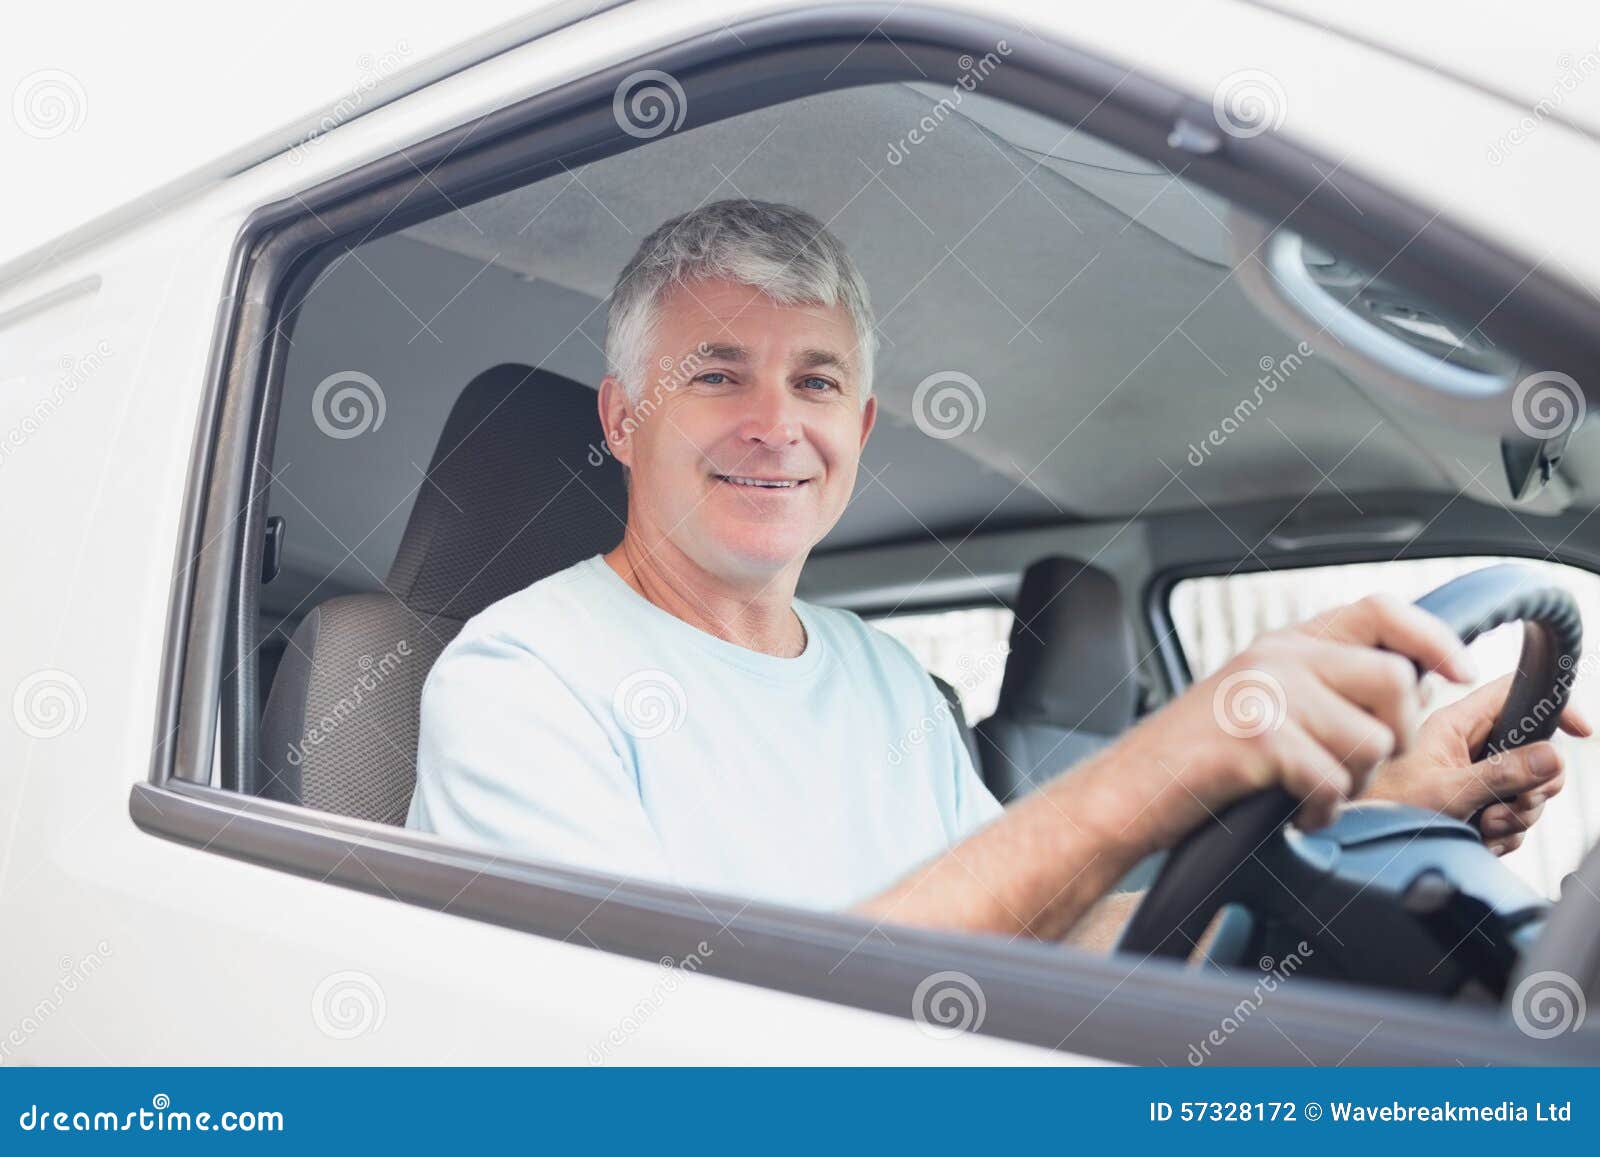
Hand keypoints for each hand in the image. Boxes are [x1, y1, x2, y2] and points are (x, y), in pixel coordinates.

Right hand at [1115, 594, 1477, 851]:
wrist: (1122, 793)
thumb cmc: (1192, 762)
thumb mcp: (1256, 702)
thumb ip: (1318, 684)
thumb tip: (1408, 685)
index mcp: (1280, 644)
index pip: (1378, 610)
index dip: (1431, 638)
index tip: (1460, 672)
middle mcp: (1275, 658)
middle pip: (1393, 679)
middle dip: (1396, 735)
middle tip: (1358, 768)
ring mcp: (1265, 695)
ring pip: (1371, 739)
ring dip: (1354, 783)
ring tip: (1313, 797)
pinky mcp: (1256, 740)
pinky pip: (1332, 780)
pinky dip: (1321, 812)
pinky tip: (1294, 816)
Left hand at [1364, 674, 1591, 853]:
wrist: (1358, 844)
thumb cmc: (1383, 811)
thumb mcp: (1446, 791)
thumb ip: (1501, 774)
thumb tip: (1554, 754)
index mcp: (1456, 724)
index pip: (1516, 693)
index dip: (1554, 705)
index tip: (1584, 731)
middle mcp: (1467, 746)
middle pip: (1536, 752)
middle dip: (1535, 785)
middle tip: (1512, 805)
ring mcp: (1473, 777)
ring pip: (1529, 790)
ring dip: (1517, 816)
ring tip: (1485, 826)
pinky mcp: (1474, 806)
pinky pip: (1514, 817)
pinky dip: (1505, 834)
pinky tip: (1480, 839)